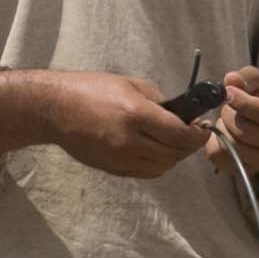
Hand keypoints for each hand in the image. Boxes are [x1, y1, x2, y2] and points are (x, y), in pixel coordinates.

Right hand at [9, 69, 206, 179]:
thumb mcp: (129, 85)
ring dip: (174, 156)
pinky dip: (158, 164)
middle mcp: (130, 141)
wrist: (55, 110)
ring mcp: (121, 159)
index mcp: (136, 115)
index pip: (180, 134)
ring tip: (174, 142)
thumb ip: (158, 101)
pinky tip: (156, 151)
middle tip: (193, 134)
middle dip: (189, 145)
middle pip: (175, 154)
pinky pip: (146, 172)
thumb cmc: (90, 89)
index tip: (203, 127)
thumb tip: (181, 115)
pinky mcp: (113, 169)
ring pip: (163, 167)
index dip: (197, 134)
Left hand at [211, 66, 258, 180]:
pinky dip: (214, 142)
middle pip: (243, 130)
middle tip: (228, 105)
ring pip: (230, 144)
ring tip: (228, 120)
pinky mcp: (246, 170)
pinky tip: (224, 133)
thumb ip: (246, 78)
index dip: (243, 102)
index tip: (228, 92)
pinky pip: (220, 157)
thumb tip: (230, 79)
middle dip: (228, 113)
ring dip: (222, 127)